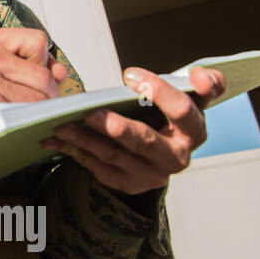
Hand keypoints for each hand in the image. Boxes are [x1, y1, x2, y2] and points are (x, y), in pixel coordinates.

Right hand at [0, 28, 66, 179]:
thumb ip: (25, 64)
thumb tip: (61, 71)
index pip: (38, 40)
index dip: (41, 60)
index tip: (29, 74)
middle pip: (43, 71)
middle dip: (47, 91)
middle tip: (34, 102)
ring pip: (41, 93)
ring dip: (40, 108)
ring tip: (21, 112)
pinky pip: (29, 110)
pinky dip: (29, 119)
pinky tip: (14, 121)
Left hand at [39, 66, 226, 195]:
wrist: (159, 157)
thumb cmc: (168, 119)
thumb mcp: (187, 101)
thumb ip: (202, 85)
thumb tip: (201, 75)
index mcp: (194, 131)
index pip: (184, 112)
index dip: (161, 92)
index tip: (130, 74)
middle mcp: (176, 157)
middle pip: (146, 142)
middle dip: (117, 128)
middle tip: (91, 112)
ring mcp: (150, 174)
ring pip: (114, 155)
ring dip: (85, 139)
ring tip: (62, 124)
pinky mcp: (127, 184)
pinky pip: (97, 167)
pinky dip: (74, 150)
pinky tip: (57, 139)